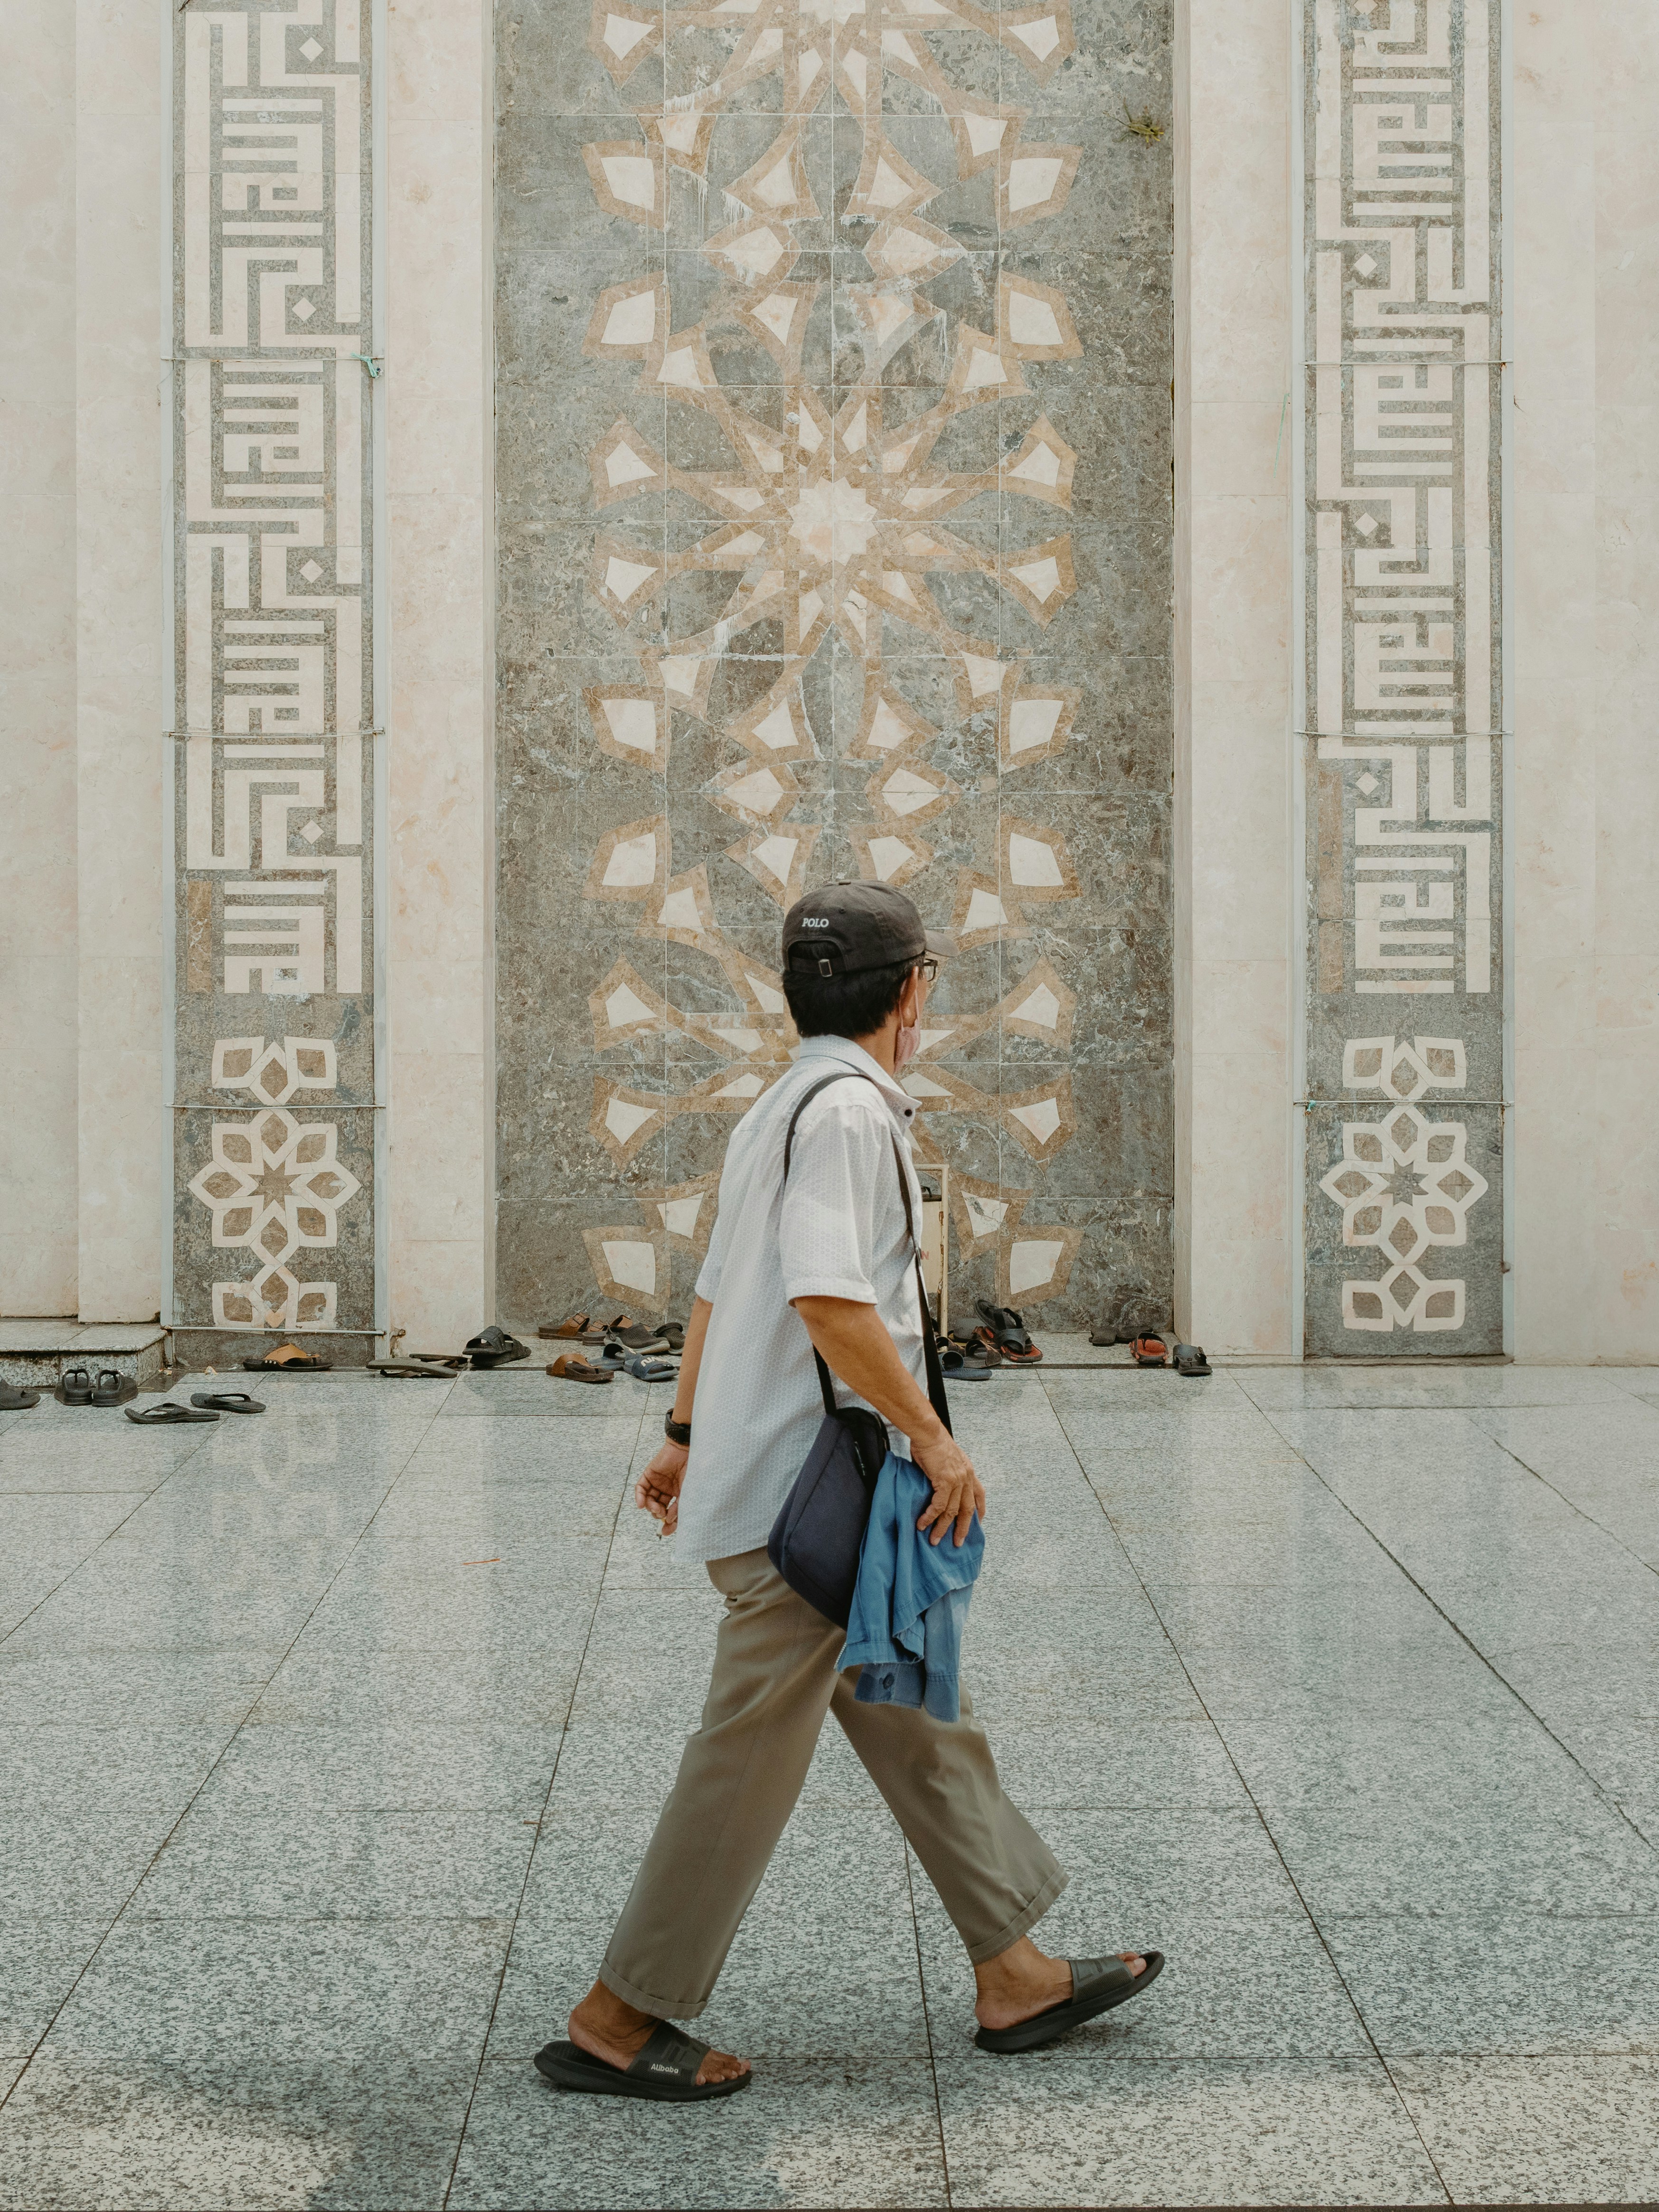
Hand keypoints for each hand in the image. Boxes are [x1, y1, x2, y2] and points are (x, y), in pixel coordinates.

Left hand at [635, 1440, 687, 1532]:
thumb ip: (679, 1507)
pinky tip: (640, 1504)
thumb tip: (668, 1520)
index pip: (671, 1512)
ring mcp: (657, 1482)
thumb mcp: (688, 1492)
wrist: (685, 1449)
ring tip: (656, 1508)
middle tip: (662, 1515)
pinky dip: (639, 1497)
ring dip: (650, 1507)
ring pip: (648, 1500)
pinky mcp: (649, 1475)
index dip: (668, 1523)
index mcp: (678, 1494)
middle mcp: (667, 1490)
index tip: (665, 1531)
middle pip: (658, 1507)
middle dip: (658, 1514)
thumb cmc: (691, 1469)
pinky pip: (640, 1488)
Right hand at [910, 1429, 985, 1547]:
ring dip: (942, 1528)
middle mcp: (966, 1477)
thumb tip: (939, 1484)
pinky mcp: (944, 1482)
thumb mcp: (947, 1458)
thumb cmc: (933, 1441)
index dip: (980, 1510)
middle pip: (968, 1510)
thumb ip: (948, 1472)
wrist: (928, 1432)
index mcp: (968, 1471)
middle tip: (958, 1542)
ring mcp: (957, 1480)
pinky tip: (922, 1524)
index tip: (978, 1523)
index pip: (979, 1495)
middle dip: (963, 1528)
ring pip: (952, 1512)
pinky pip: (938, 1506)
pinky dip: (930, 1517)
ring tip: (935, 1540)